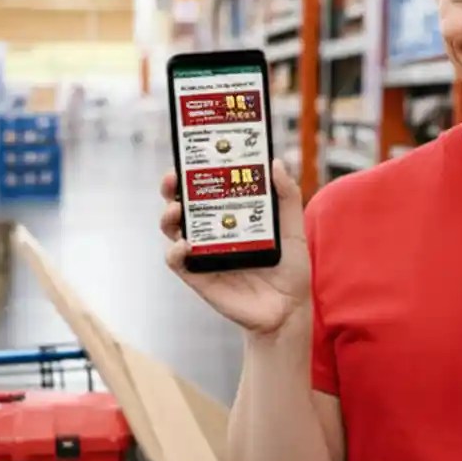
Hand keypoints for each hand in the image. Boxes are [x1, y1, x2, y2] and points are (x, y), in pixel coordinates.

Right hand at [159, 160, 310, 334]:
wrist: (289, 309)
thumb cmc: (290, 267)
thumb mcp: (293, 228)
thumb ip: (287, 196)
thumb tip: (276, 163)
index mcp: (231, 214)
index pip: (207, 185)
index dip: (195, 169)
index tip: (192, 151)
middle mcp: (212, 230)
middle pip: (182, 202)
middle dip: (171, 186)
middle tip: (173, 177)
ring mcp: (202, 253)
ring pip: (173, 229)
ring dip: (168, 215)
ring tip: (176, 208)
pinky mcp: (198, 277)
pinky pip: (177, 261)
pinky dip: (175, 251)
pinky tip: (185, 243)